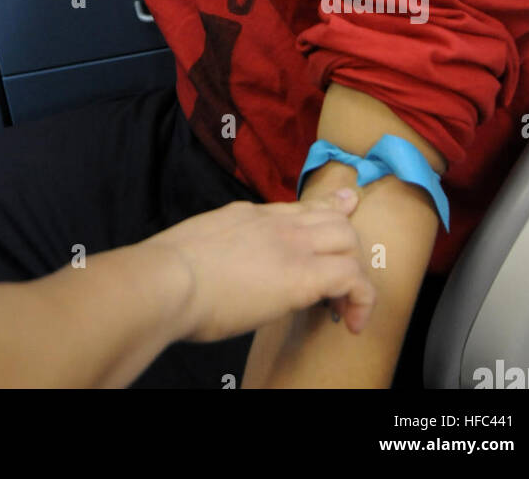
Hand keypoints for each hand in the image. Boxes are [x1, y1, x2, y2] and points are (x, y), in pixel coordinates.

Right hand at [148, 190, 375, 342]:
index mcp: (249, 216)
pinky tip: (351, 322)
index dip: (328, 208)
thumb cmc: (168, 272)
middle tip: (339, 288)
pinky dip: (361, 300)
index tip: (345, 206)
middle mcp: (276, 223)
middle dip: (345, 249)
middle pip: (334, 219)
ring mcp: (291, 244)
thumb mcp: (200, 245)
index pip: (300, 207)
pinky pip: (352, 277)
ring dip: (355, 273)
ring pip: (349, 240)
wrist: (167, 279)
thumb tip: (219, 266)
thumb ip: (221, 247)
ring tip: (344, 308)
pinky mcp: (303, 276)